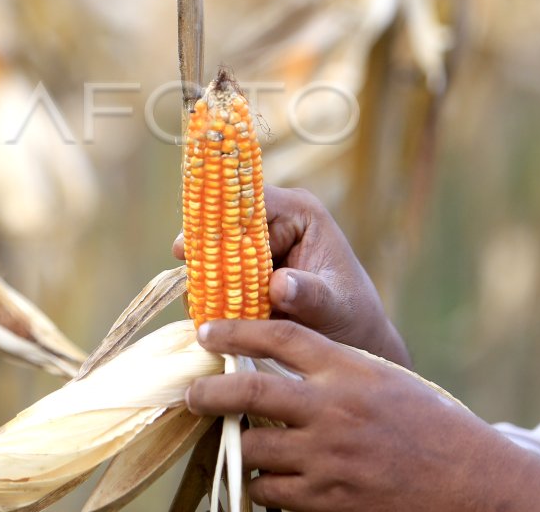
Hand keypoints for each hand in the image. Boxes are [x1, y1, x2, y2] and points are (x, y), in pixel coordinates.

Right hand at [173, 185, 409, 367]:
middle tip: (185, 271)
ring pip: (216, 247)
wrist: (353, 341)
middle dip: (204, 247)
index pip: (250, 199)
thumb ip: (310, 295)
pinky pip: (217, 270)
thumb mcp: (335, 308)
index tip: (189, 244)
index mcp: (299, 213)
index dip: (217, 216)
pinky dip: (210, 289)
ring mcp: (258, 243)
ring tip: (200, 299)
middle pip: (225, 221)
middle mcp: (275, 221)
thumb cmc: (352, 319)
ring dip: (205, 272)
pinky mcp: (246, 266)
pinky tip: (207, 309)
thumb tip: (280, 283)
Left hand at [185, 320, 539, 511]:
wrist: (475, 483)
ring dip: (236, 445)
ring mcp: (329, 457)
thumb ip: (330, 369)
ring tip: (230, 441)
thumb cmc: (428, 425)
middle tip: (191, 394)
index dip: (235, 329)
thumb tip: (268, 364)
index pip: (279, 336)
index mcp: (349, 369)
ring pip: (252, 448)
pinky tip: (262, 479)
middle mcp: (333, 409)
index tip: (206, 331)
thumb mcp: (382, 379)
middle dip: (208, 392)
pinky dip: (260, 485)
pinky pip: (271, 492)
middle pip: (248, 392)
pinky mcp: (331, 500)